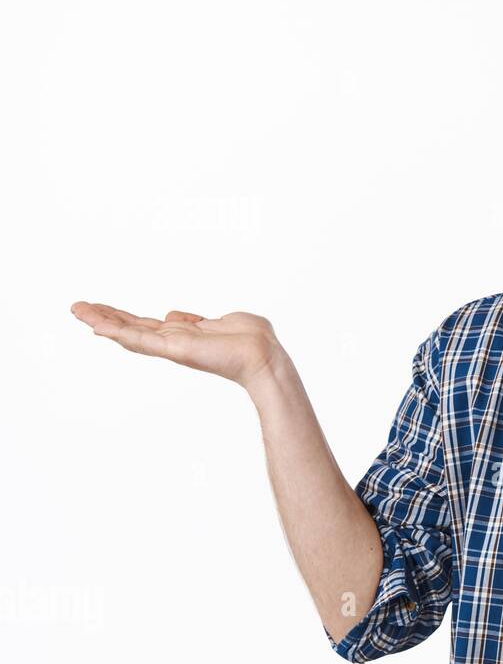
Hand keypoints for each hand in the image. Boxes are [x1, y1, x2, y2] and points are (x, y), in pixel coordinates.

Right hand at [69, 302, 284, 389]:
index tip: (102, 310)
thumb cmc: (253, 339)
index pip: (148, 325)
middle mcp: (175, 342)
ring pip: (129, 334)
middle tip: (78, 308)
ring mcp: (172, 347)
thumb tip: (173, 315)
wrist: (264, 356)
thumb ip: (195, 320)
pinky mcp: (174, 349)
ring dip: (102, 322)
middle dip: (105, 318)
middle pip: (133, 328)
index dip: (124, 318)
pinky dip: (117, 331)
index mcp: (185, 334)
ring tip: (77, 311)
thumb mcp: (221, 321)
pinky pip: (140, 340)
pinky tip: (96, 325)